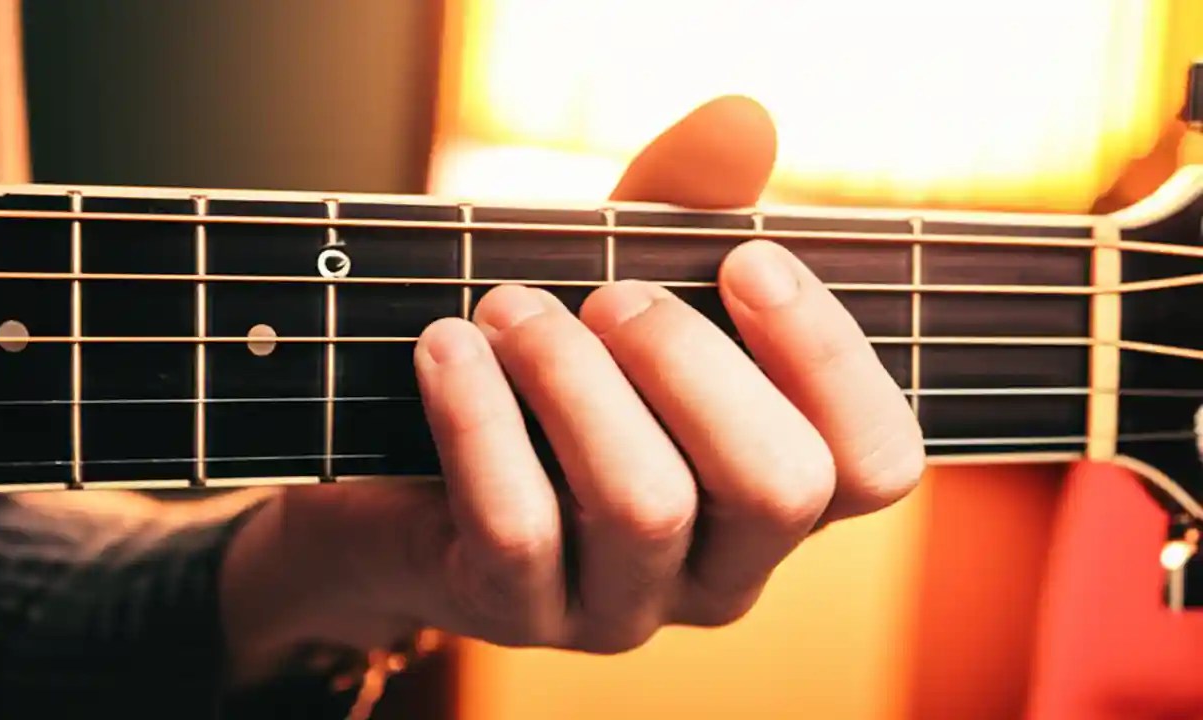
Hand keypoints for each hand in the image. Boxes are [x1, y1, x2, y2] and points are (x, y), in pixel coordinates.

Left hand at [219, 95, 924, 684]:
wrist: (401, 463)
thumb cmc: (546, 367)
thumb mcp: (623, 280)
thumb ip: (688, 206)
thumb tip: (741, 122)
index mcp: (780, 492)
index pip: (877, 464)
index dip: (828, 357)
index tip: (745, 258)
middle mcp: (725, 569)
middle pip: (778, 488)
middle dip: (693, 363)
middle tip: (613, 294)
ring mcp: (626, 607)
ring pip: (647, 507)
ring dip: (576, 379)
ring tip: (509, 307)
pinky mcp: (518, 613)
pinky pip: (517, 530)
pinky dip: (482, 422)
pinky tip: (447, 349)